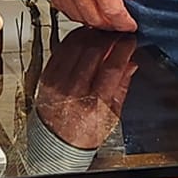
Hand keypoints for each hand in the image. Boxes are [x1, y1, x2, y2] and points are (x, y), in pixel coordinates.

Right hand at [35, 0, 138, 30]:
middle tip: (118, 21)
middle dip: (110, 25)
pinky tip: (83, 7)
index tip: (130, 25)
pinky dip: (75, 12)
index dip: (124, 23)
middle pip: (95, 19)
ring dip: (92, 21)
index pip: (112, 11)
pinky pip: (62, 8)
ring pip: (77, 17)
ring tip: (102, 15)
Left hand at [36, 28, 139, 148]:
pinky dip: (75, 39)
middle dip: (110, 38)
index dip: (124, 48)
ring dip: (92, 35)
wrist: (55, 143)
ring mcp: (57, 83)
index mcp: (94, 104)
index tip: (130, 41)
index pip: (112, 67)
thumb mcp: (112, 116)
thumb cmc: (84, 134)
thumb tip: (131, 63)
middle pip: (93, 51)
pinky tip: (84, 38)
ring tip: (103, 34)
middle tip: (118, 34)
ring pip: (76, 45)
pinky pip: (61, 49)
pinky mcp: (46, 76)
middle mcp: (73, 91)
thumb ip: (122, 87)